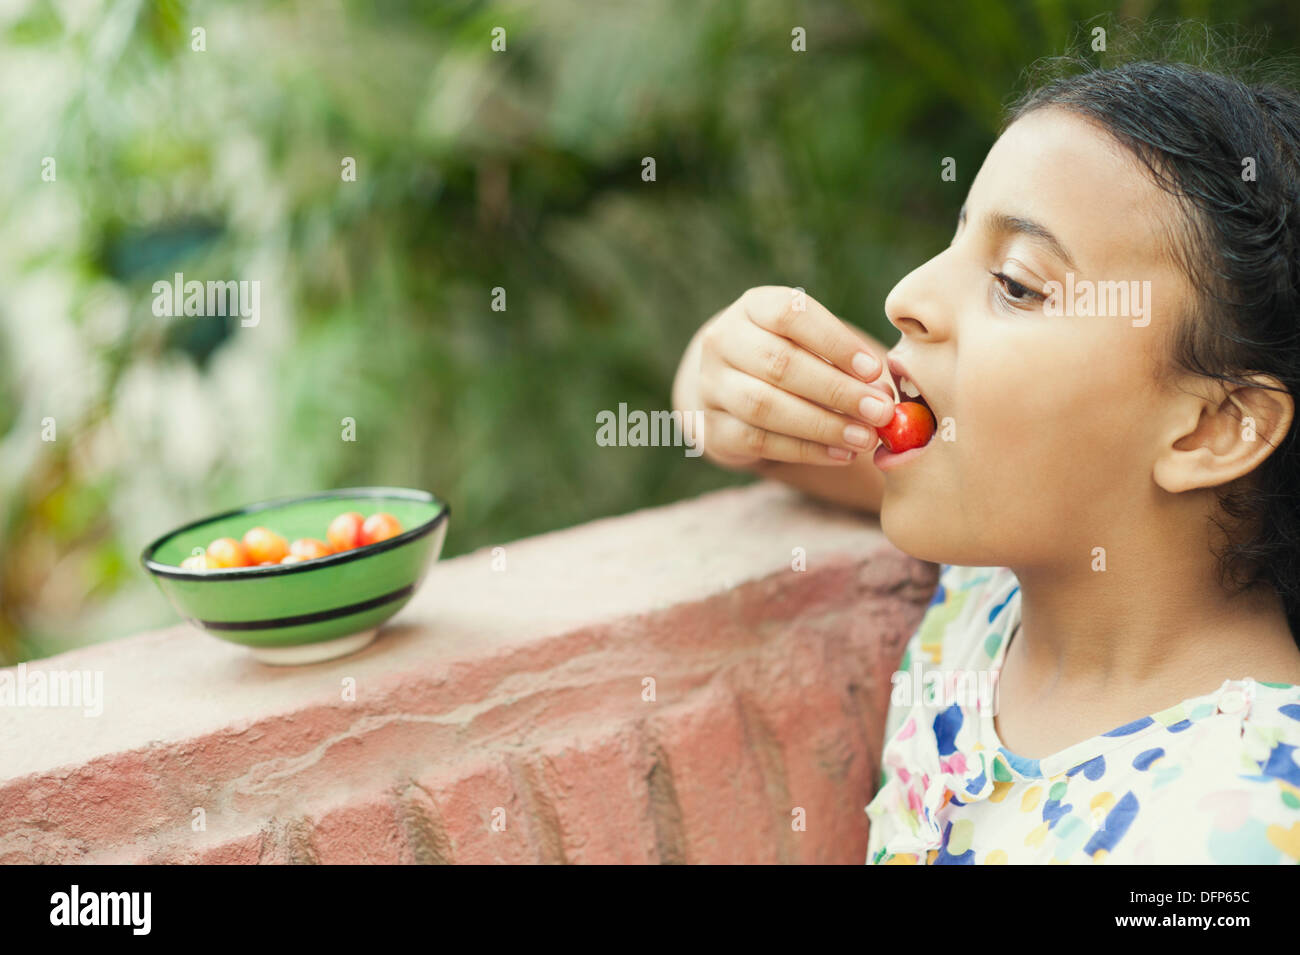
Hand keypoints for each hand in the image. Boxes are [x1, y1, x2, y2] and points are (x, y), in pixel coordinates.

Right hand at [685, 286, 895, 468]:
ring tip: (865, 437)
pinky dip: (805, 451)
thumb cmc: (792, 356)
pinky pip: (758, 441)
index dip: (834, 342)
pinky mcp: (712, 428)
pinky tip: (841, 453)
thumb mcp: (812, 342)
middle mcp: (722, 341)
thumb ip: (845, 360)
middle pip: (779, 364)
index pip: (789, 315)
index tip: (874, 369)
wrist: (735, 386)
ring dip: (822, 425)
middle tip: (880, 411)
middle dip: (836, 390)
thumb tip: (882, 394)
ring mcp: (711, 386)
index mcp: (751, 307)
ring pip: (765, 406)